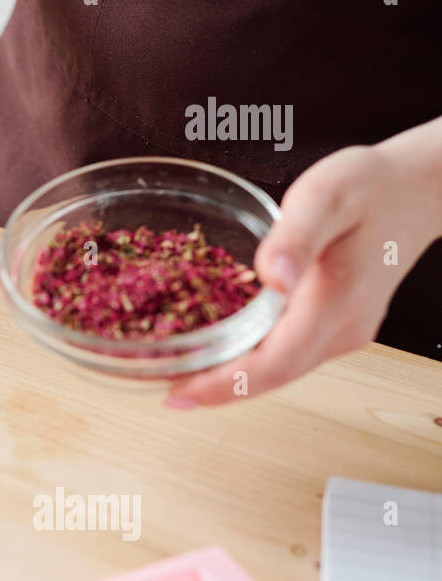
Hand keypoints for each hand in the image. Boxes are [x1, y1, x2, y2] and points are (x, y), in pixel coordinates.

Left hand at [166, 116, 441, 407]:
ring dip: (232, 378)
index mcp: (334, 302)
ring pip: (281, 370)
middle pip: (273, 377)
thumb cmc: (369, 186)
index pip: (274, 364)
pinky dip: (251, 360)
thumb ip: (295, 237)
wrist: (418, 189)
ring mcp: (344, 331)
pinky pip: (289, 353)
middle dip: (218, 390)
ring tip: (180, 375)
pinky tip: (219, 351)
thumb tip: (272, 277)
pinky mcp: (338, 325)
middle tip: (164, 388)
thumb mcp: (326, 196)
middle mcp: (342, 329)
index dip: (223, 386)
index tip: (177, 394)